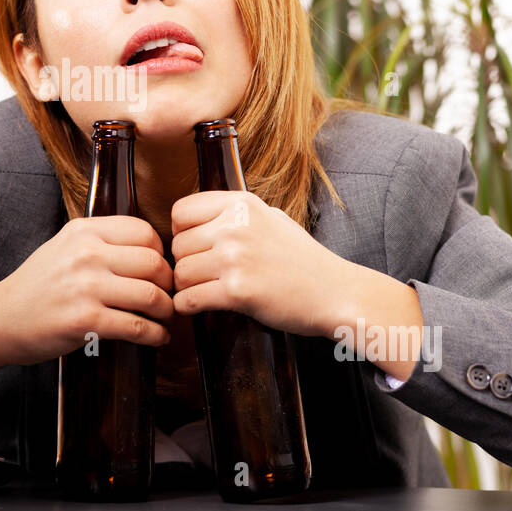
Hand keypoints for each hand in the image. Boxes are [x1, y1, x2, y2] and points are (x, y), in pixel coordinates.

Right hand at [0, 215, 174, 365]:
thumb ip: (101, 242)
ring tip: (165, 318)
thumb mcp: (64, 246)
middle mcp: (86, 254)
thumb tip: (150, 251)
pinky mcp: (85, 321)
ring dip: (166, 311)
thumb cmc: (36, 285)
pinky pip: (137, 327)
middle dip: (169, 283)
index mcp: (84, 231)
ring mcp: (85, 287)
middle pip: (154, 263)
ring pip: (151, 295)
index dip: (161, 253)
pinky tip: (157, 337)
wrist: (0, 318)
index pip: (144, 232)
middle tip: (168, 296)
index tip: (160, 269)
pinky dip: (155, 335)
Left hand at [170, 190, 355, 337]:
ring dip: (188, 287)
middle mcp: (235, 226)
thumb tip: (194, 217)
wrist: (334, 292)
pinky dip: (189, 306)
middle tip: (204, 274)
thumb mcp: (270, 217)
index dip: (181, 231)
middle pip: (178, 246)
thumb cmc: (301, 258)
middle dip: (186, 262)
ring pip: (180, 274)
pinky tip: (200, 305)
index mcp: (241, 204)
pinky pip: (189, 299)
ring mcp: (235, 258)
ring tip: (206, 290)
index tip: (194, 246)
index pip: (181, 211)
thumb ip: (232, 213)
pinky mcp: (237, 291)